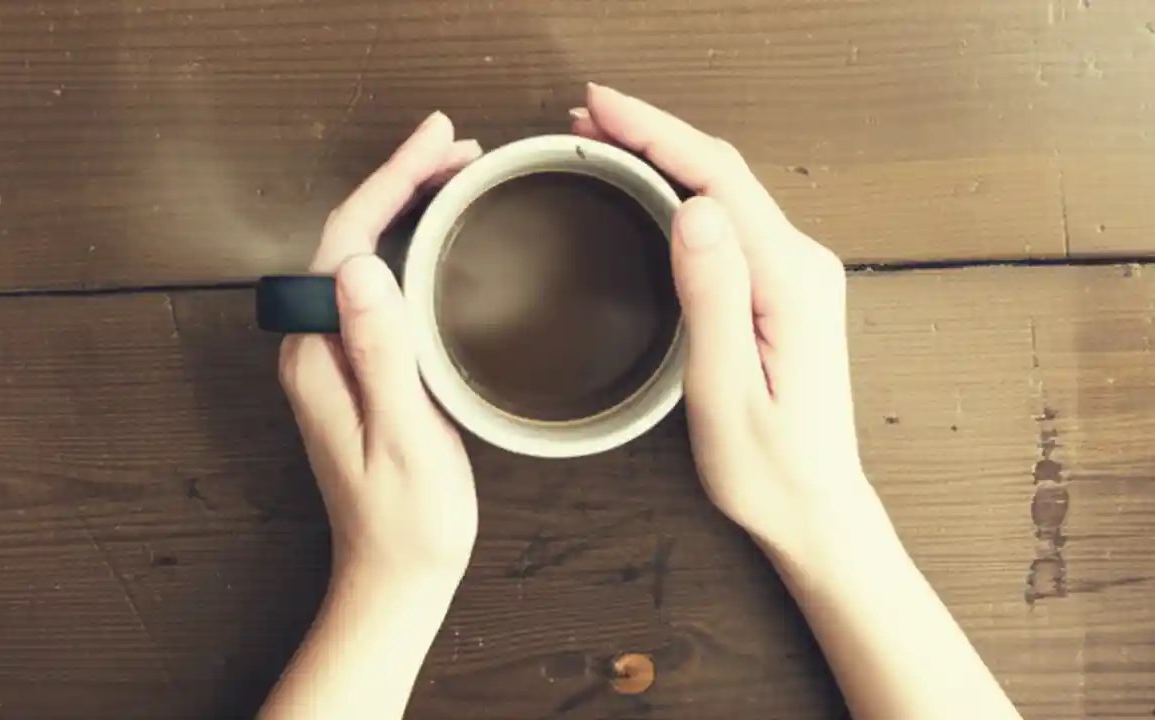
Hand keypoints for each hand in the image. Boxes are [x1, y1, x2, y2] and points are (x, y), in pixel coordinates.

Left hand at [278, 112, 480, 588]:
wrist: (393, 577)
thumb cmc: (409, 520)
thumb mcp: (406, 437)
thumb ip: (383, 352)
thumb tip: (364, 263)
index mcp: (320, 355)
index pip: (346, 240)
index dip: (390, 180)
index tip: (439, 141)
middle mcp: (314, 347)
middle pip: (349, 237)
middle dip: (401, 181)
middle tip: (461, 147)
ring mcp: (332, 357)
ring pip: (361, 256)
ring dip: (404, 207)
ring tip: (457, 176)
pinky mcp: (354, 370)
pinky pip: (375, 287)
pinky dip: (408, 246)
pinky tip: (441, 240)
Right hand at [572, 85, 865, 551]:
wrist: (816, 508)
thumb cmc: (768, 468)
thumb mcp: (726, 392)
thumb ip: (714, 297)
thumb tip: (694, 209)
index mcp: (789, 281)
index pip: (720, 178)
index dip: (658, 132)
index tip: (601, 105)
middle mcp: (801, 263)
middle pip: (724, 171)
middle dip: (654, 132)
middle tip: (586, 114)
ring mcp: (796, 273)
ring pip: (726, 190)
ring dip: (667, 155)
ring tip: (605, 138)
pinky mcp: (783, 287)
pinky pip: (732, 218)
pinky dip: (684, 189)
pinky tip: (650, 186)